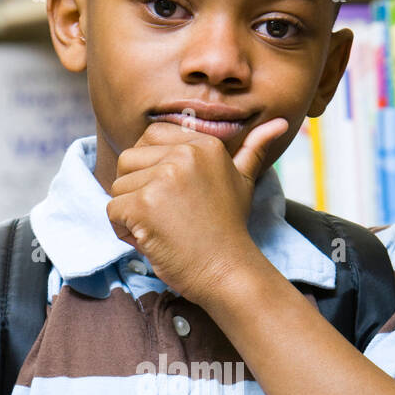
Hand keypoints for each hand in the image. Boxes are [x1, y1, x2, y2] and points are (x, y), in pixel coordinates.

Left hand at [106, 115, 288, 303]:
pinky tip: (152, 241)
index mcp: (203, 145)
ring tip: (161, 229)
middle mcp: (183, 154)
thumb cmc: (230, 229)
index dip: (150, 167)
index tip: (172, 195)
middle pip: (128, 160)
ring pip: (117, 187)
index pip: (149, 137)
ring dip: (130, 213)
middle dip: (137, 190)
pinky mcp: (144, 203)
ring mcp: (163, 178)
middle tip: (166, 216)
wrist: (228, 271)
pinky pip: (112, 211)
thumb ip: (254, 150)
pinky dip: (125, 232)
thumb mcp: (244, 182)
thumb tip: (281, 124)